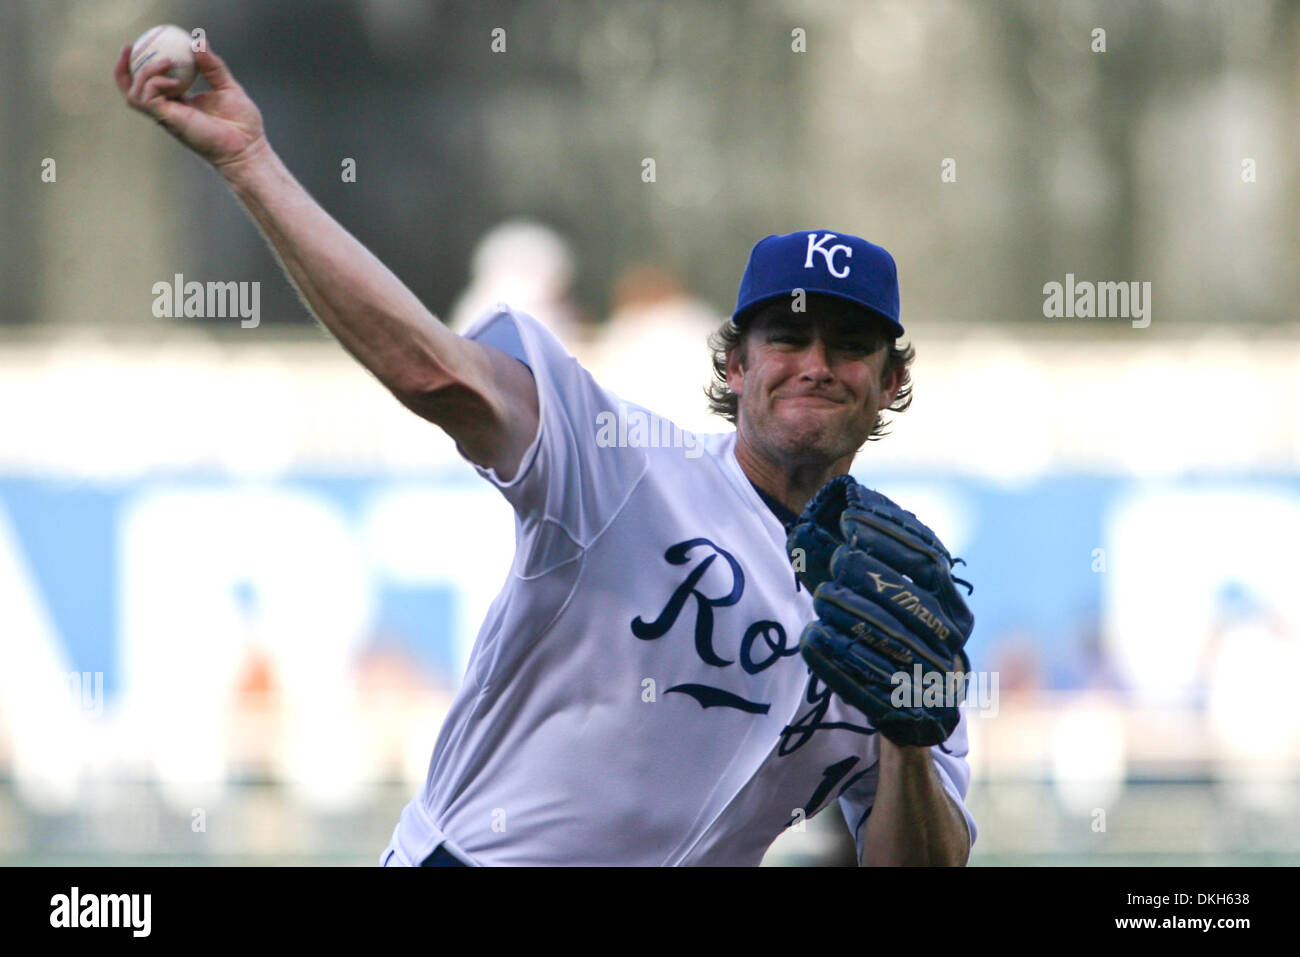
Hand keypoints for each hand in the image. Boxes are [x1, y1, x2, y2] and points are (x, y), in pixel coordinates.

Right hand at [113, 42, 267, 171]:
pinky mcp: (170, 122)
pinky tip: (175, 81)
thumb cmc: (243, 124)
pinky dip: (155, 84)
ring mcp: (168, 117)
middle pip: (132, 90)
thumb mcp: (228, 87)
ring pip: (135, 94)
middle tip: (130, 47)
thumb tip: (199, 41)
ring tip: (166, 62)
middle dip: (123, 69)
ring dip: (144, 73)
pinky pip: (148, 99)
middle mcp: (169, 111)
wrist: (249, 147)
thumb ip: (213, 66)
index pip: (151, 84)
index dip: (141, 66)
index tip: (143, 44)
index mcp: (180, 103)